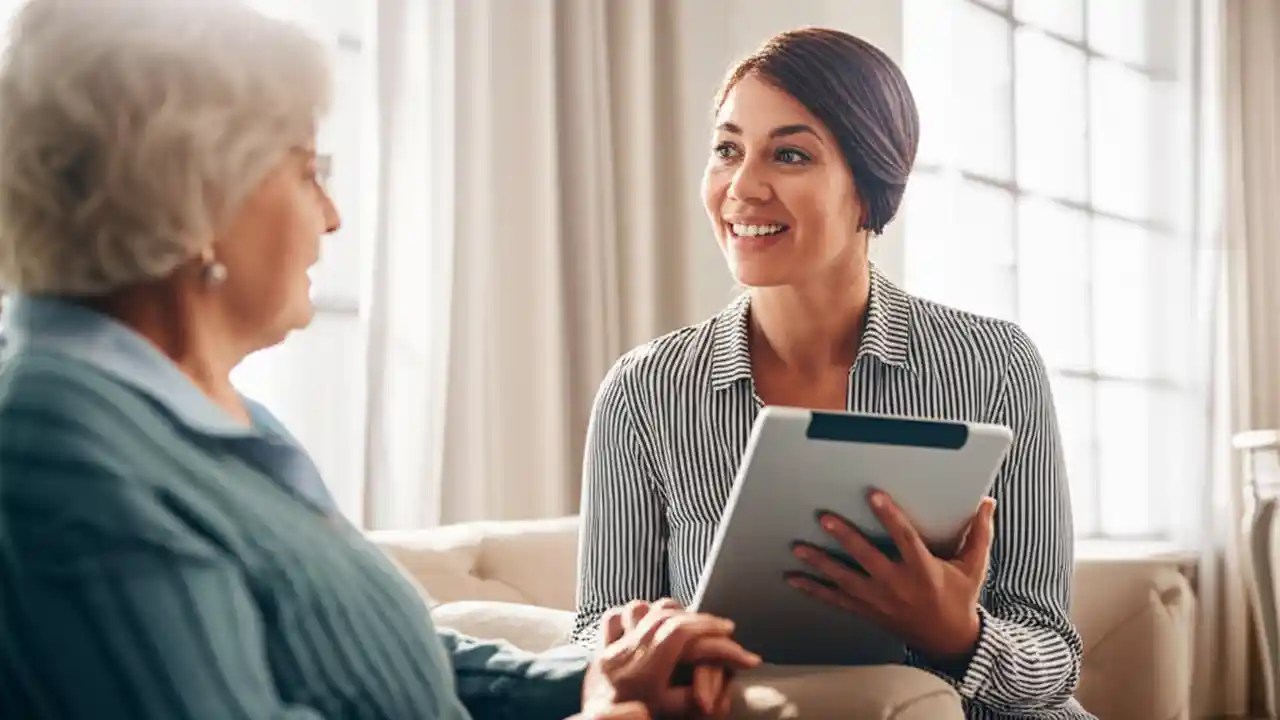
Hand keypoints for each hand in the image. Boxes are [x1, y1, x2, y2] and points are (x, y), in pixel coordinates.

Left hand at [584, 599, 760, 718]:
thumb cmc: (640, 718)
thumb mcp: (671, 712)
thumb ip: (694, 697)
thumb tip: (718, 687)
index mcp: (643, 673)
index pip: (679, 633)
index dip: (707, 627)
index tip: (729, 630)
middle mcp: (625, 655)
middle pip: (666, 617)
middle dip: (698, 619)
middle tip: (721, 628)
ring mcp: (610, 650)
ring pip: (640, 609)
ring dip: (668, 612)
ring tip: (688, 623)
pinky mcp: (599, 650)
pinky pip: (612, 619)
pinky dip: (633, 616)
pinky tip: (649, 623)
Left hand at [786, 491, 995, 661]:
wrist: (949, 641)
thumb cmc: (960, 599)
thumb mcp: (973, 567)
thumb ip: (979, 534)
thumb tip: (987, 502)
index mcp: (924, 570)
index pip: (904, 538)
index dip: (889, 515)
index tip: (874, 496)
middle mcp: (898, 586)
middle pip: (867, 557)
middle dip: (845, 537)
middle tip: (824, 518)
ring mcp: (879, 601)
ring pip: (845, 579)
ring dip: (820, 563)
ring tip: (799, 547)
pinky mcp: (867, 611)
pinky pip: (836, 600)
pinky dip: (814, 589)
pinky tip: (794, 578)